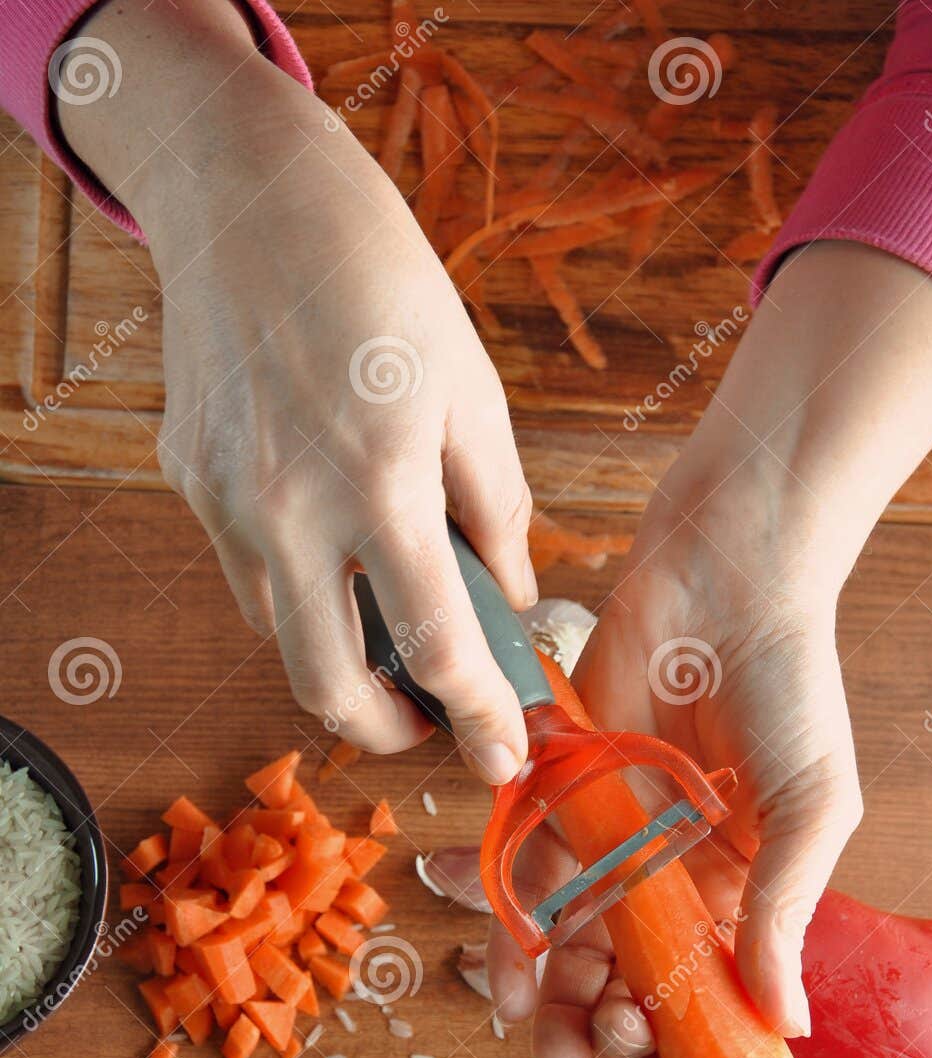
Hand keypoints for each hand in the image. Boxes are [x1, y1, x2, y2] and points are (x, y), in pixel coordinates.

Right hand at [58, 0, 533, 782]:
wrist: (247, 192)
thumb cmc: (377, 277)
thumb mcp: (470, 386)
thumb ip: (496, 508)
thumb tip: (510, 601)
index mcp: (380, 483)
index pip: (438, 647)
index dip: (480, 719)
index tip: (505, 758)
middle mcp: (288, 509)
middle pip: (329, 688)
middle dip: (387, 731)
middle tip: (430, 720)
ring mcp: (225, 501)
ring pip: (280, 637)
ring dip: (339, 659)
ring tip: (389, 624)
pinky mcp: (189, 481)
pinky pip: (247, 572)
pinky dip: (297, 590)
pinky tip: (331, 545)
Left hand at [487, 455, 861, 1057]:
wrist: (725, 572)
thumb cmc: (789, 689)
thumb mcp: (811, 809)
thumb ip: (784, 915)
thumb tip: (790, 1027)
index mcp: (738, 891)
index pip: (706, 994)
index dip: (682, 1054)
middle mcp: (669, 874)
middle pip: (627, 980)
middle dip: (603, 1033)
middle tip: (587, 1054)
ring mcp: (610, 835)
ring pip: (567, 941)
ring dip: (547, 995)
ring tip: (533, 1029)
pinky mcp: (554, 789)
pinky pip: (520, 869)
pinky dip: (502, 918)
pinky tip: (493, 962)